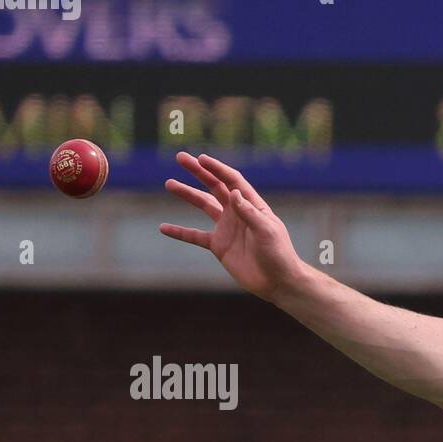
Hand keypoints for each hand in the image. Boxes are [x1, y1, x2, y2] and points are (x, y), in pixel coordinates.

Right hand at [159, 152, 305, 300]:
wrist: (278, 282)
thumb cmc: (279, 255)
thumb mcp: (267, 232)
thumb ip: (249, 213)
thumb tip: (233, 193)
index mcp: (253, 205)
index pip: (232, 181)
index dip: (217, 169)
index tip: (201, 159)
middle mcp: (238, 213)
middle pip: (215, 187)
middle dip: (199, 172)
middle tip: (181, 158)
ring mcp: (227, 228)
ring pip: (203, 205)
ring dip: (187, 194)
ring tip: (169, 183)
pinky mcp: (219, 246)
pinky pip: (195, 236)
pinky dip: (180, 232)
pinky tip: (163, 228)